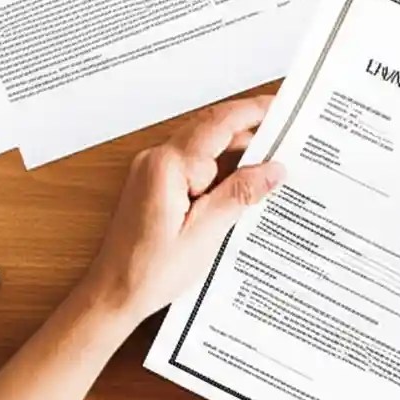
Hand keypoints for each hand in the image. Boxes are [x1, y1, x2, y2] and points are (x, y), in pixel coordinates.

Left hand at [80, 96, 285, 328]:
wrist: (113, 293)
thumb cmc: (149, 272)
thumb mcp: (205, 235)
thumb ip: (239, 195)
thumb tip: (272, 170)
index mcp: (167, 166)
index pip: (218, 125)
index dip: (253, 112)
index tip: (282, 106)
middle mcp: (156, 159)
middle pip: (211, 129)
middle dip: (250, 129)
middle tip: (287, 134)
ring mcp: (154, 169)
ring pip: (203, 145)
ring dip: (236, 149)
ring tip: (273, 159)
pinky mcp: (156, 182)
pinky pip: (193, 161)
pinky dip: (219, 165)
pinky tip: (242, 179)